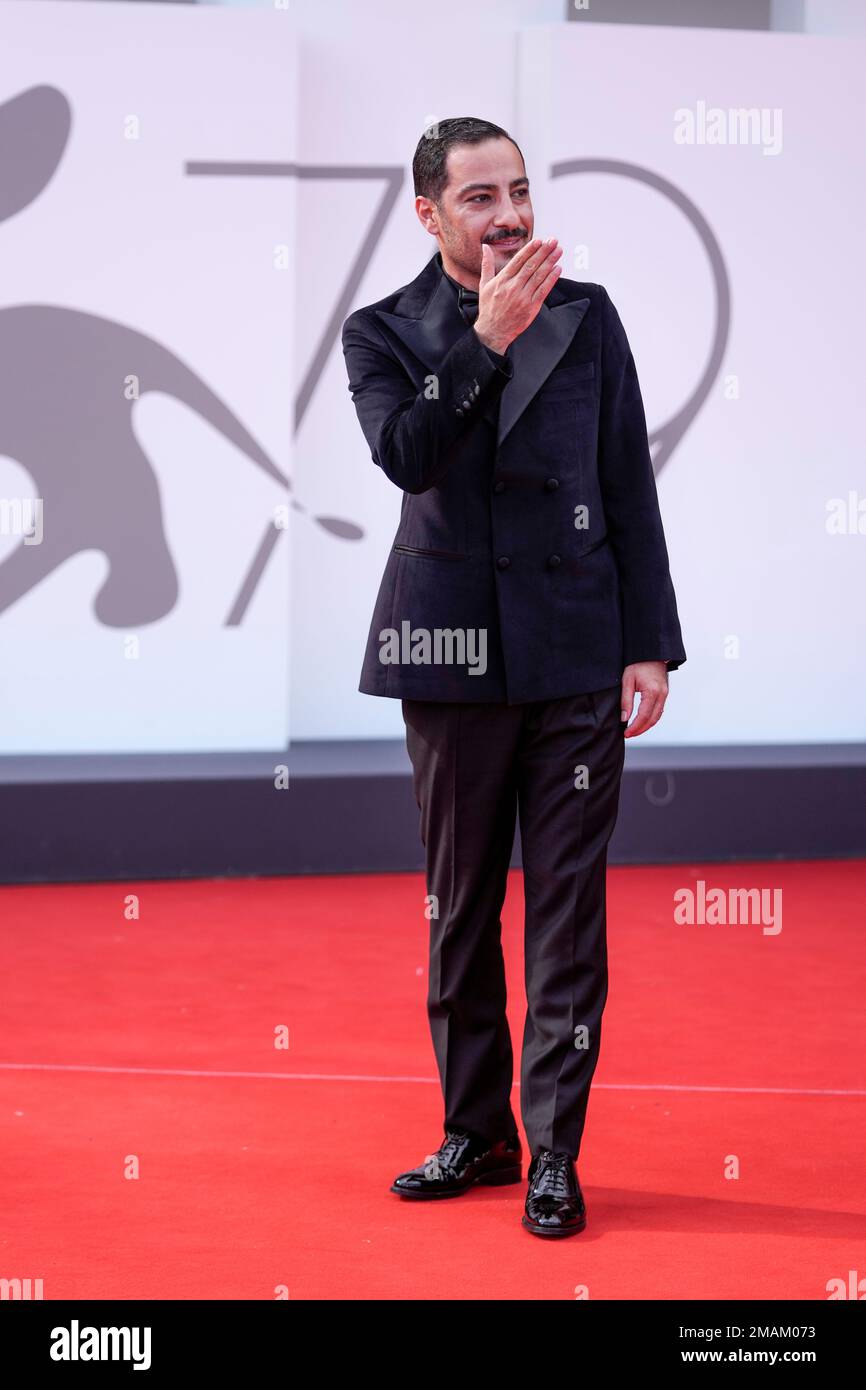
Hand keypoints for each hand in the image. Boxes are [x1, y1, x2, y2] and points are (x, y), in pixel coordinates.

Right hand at [473, 237, 562, 353]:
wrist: (493, 331)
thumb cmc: (489, 308)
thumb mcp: (484, 284)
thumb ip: (487, 264)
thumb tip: (485, 247)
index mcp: (502, 280)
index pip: (519, 260)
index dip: (530, 249)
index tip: (539, 240)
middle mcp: (513, 287)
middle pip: (531, 265)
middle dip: (543, 252)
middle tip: (553, 241)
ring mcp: (523, 297)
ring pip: (539, 276)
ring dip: (550, 262)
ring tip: (558, 251)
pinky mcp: (531, 307)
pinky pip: (543, 290)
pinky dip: (551, 279)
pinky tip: (558, 269)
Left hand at [621, 661, 667, 737]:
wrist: (651, 652)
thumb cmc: (638, 664)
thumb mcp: (627, 681)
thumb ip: (626, 700)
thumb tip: (624, 718)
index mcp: (652, 691)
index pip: (644, 716)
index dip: (635, 727)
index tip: (626, 733)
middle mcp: (662, 694)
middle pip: (653, 719)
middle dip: (640, 730)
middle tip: (629, 735)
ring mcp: (665, 694)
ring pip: (657, 717)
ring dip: (646, 726)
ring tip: (634, 731)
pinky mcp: (664, 694)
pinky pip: (659, 711)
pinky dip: (651, 719)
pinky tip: (642, 722)